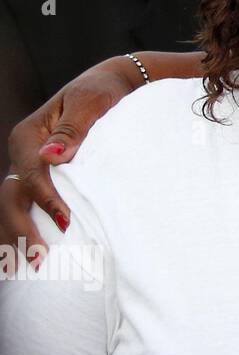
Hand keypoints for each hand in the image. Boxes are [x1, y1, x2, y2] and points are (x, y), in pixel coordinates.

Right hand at [2, 56, 142, 265]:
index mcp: (28, 135)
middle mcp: (22, 152)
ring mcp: (27, 165)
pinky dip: (23, 227)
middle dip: (21, 229)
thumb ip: (73, 129)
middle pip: (12, 195)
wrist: (109, 85)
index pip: (31, 175)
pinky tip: (23, 253)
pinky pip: (25, 204)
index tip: (65, 223)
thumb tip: (51, 156)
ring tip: (22, 268)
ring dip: (15, 235)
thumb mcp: (91, 103)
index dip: (46, 200)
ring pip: (13, 205)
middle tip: (37, 261)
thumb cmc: (103, 93)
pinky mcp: (40, 176)